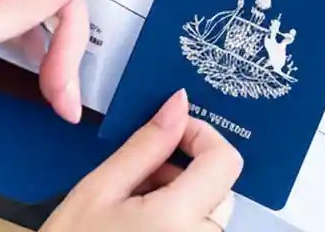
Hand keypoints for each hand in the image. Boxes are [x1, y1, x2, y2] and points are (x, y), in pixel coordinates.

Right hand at [43, 90, 242, 231]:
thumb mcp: (98, 192)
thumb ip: (145, 146)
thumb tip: (179, 104)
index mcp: (179, 220)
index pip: (225, 161)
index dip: (203, 136)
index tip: (173, 130)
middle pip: (220, 187)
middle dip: (186, 169)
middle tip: (140, 173)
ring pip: (211, 212)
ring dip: (182, 196)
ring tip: (132, 205)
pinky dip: (180, 220)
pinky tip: (140, 226)